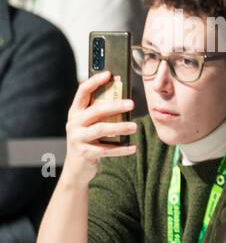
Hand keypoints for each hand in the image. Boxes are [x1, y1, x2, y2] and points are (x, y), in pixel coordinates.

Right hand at [63, 72, 136, 186]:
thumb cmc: (89, 141)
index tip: (109, 74)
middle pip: (95, 110)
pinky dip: (122, 149)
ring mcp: (77, 138)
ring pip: (101, 129)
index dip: (95, 81)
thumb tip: (123, 97)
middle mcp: (73, 123)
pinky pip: (107, 150)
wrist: (77, 168)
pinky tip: (133, 147)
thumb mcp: (90, 124)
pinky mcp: (85, 153)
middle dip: (115, 105)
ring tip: (135, 126)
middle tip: (132, 103)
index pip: (82, 91)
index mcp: (75, 112)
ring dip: (120, 127)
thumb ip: (101, 112)